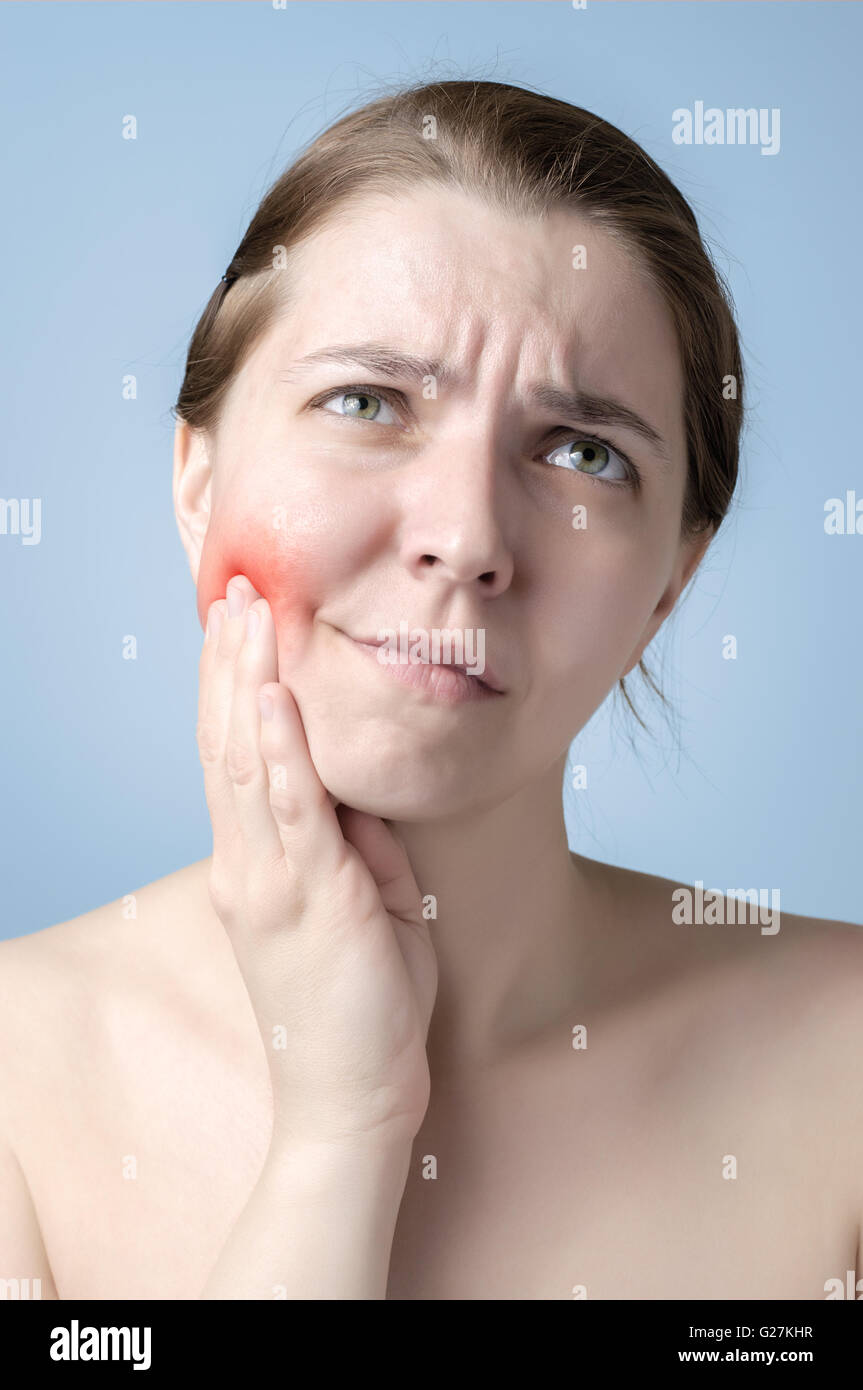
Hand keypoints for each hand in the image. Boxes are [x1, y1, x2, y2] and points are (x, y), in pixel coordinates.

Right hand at [196, 574, 437, 1152]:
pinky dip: (282, 748)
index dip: (232, 690)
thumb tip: (362, 794)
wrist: (353, 1097)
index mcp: (256, 864)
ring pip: (247, 762)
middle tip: (236, 593)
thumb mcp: (363, 908)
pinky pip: (292, 810)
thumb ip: (356, 847)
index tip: (238, 629)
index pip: (233, 758)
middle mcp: (249, 864)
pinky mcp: (311, 898)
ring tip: (247, 616)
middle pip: (228, 744)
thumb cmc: (361, 1005)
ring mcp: (271, 880)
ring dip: (248, 682)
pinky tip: (275, 695)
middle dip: (232, 665)